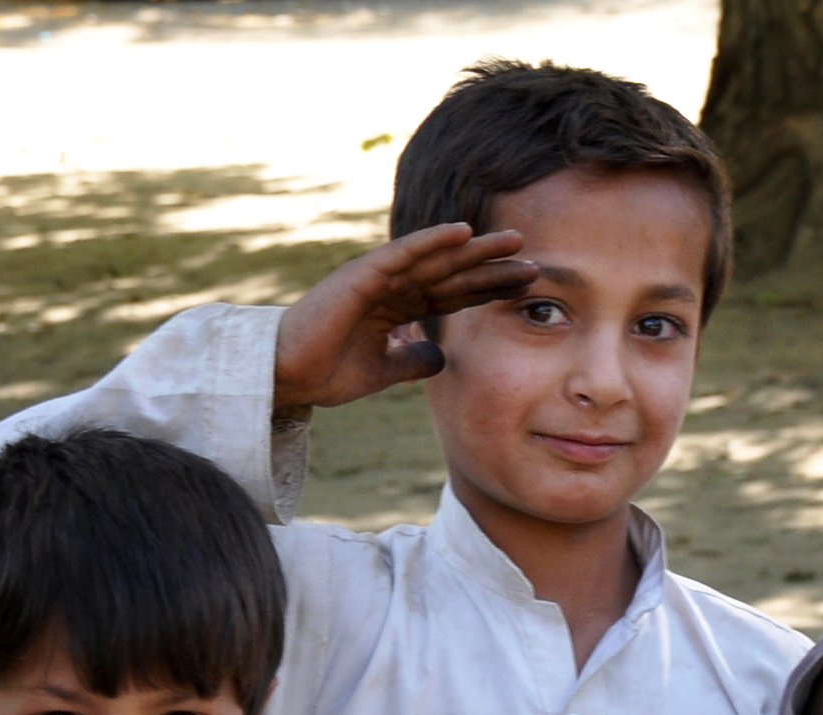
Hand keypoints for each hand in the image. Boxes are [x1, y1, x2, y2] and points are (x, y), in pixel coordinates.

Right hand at [271, 224, 536, 411]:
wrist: (288, 374)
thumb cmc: (327, 370)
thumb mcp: (383, 371)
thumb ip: (411, 361)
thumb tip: (439, 358)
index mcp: (400, 307)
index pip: (454, 294)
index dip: (489, 289)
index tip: (526, 288)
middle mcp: (393, 286)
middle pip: (453, 273)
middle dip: (492, 267)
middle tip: (534, 261)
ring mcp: (379, 277)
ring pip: (436, 258)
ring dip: (474, 248)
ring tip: (511, 242)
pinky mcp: (362, 274)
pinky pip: (404, 253)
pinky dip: (432, 241)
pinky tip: (462, 233)